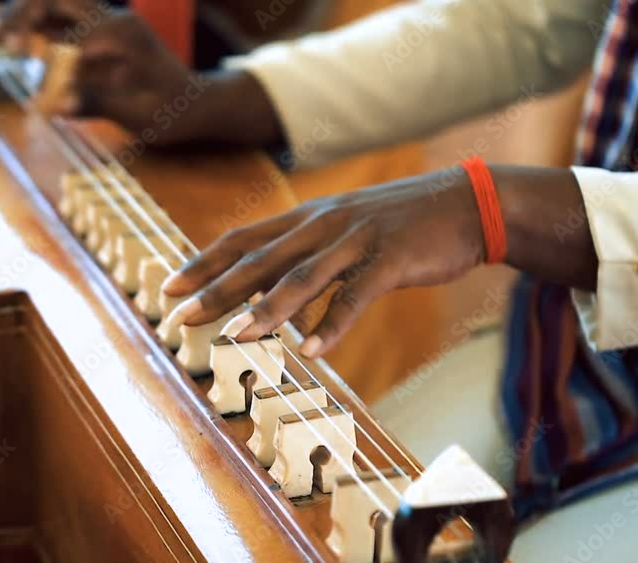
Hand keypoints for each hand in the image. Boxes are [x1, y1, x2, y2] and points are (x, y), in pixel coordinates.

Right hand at [0, 1, 282, 145]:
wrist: (198, 105)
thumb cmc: (172, 111)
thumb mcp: (136, 113)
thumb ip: (95, 103)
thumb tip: (55, 105)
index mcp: (119, 32)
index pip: (62, 18)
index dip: (27, 28)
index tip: (3, 48)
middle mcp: (111, 20)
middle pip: (53, 0)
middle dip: (17, 13)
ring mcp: (106, 26)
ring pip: (56, 7)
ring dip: (23, 18)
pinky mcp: (101, 38)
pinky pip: (63, 24)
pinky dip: (36, 29)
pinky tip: (14, 45)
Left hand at [161, 166, 597, 357]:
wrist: (468, 204)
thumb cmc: (399, 223)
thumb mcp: (344, 230)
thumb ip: (306, 256)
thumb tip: (269, 295)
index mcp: (308, 218)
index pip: (243, 240)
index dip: (204, 263)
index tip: (169, 287)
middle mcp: (323, 225)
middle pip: (260, 260)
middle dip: (216, 290)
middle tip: (180, 317)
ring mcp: (356, 241)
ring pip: (303, 277)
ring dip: (268, 309)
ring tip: (237, 337)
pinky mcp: (391, 260)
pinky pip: (357, 296)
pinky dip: (333, 324)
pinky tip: (311, 350)